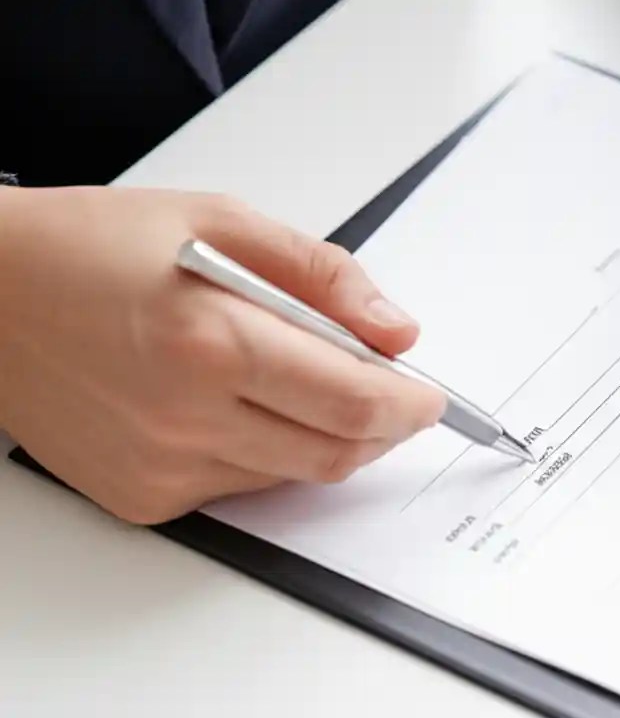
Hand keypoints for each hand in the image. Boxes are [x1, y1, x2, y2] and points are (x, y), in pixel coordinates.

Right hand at [0, 187, 443, 523]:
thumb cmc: (91, 246)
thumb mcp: (219, 221)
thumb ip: (323, 277)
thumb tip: (397, 331)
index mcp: (212, 339)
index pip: (356, 402)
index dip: (411, 404)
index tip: (429, 394)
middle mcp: (185, 416)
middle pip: (337, 453)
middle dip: (384, 428)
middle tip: (392, 395)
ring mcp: (159, 466)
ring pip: (294, 476)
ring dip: (328, 438)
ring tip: (308, 385)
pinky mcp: (141, 496)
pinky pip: (241, 487)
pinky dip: (268, 453)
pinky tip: (243, 406)